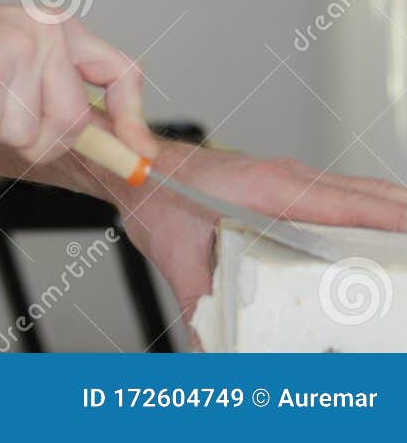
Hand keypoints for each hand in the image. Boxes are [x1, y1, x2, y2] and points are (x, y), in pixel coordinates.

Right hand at [0, 0, 155, 163]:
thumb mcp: (13, 59)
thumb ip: (58, 92)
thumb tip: (110, 145)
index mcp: (56, 27)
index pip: (120, 73)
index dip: (132, 121)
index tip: (137, 155)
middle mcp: (41, 33)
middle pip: (71, 125)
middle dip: (34, 138)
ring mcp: (11, 50)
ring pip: (24, 135)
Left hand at [117, 142, 406, 339]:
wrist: (132, 165)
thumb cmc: (154, 194)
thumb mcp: (175, 256)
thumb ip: (197, 304)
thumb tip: (209, 347)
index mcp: (271, 187)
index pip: (350, 203)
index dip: (394, 220)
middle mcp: (289, 176)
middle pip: (372, 193)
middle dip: (406, 221)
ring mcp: (291, 177)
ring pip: (363, 191)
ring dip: (396, 216)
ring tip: (405, 258)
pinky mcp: (287, 185)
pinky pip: (344, 195)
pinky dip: (373, 212)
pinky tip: (382, 241)